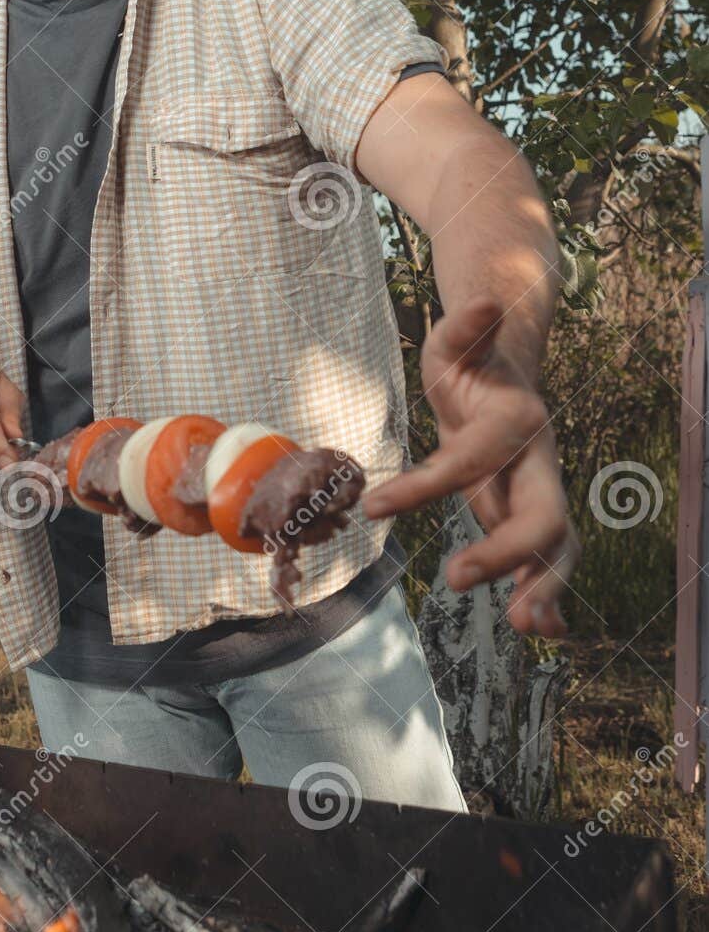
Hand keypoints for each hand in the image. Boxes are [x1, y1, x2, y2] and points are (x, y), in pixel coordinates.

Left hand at [360, 296, 579, 637]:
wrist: (504, 374)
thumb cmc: (470, 358)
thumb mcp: (455, 340)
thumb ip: (467, 325)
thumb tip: (482, 300)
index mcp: (515, 418)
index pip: (473, 458)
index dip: (425, 482)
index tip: (375, 506)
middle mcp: (537, 460)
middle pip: (543, 513)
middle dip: (510, 551)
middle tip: (457, 578)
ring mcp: (537, 490)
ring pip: (555, 545)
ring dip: (543, 587)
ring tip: (525, 628)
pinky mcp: (526, 513)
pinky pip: (545, 559)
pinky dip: (546, 594)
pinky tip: (540, 631)